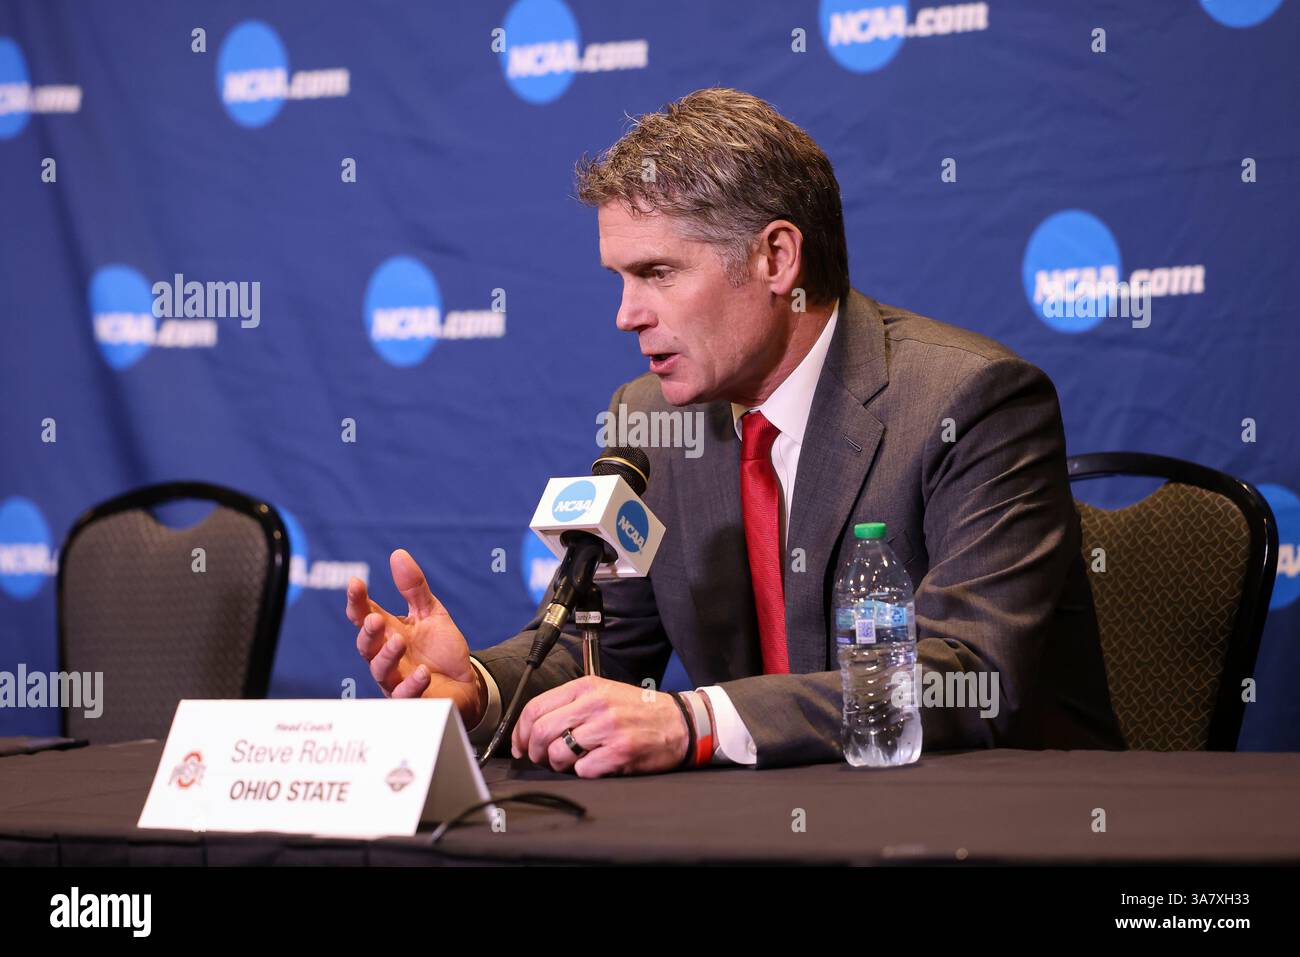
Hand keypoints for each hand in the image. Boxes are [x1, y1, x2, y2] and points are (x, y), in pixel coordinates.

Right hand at [346, 549, 484, 726]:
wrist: (465, 682)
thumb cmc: (441, 648)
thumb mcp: (430, 613)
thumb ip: (414, 588)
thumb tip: (398, 554)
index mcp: (388, 632)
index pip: (364, 616)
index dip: (357, 601)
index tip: (355, 583)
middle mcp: (386, 657)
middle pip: (366, 646)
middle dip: (368, 632)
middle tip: (375, 619)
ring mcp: (396, 680)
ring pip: (380, 671)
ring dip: (387, 656)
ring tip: (399, 641)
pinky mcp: (412, 701)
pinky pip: (406, 696)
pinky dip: (412, 684)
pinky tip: (423, 672)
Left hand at [511, 675, 690, 776]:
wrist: (680, 722)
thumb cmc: (638, 712)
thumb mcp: (603, 694)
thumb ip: (569, 705)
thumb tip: (531, 730)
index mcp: (586, 687)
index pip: (536, 707)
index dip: (520, 732)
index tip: (520, 746)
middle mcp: (595, 704)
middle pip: (542, 731)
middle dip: (534, 752)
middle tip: (542, 760)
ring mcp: (608, 727)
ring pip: (558, 753)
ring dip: (559, 765)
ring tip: (572, 763)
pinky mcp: (620, 751)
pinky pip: (583, 770)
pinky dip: (584, 773)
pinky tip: (596, 765)